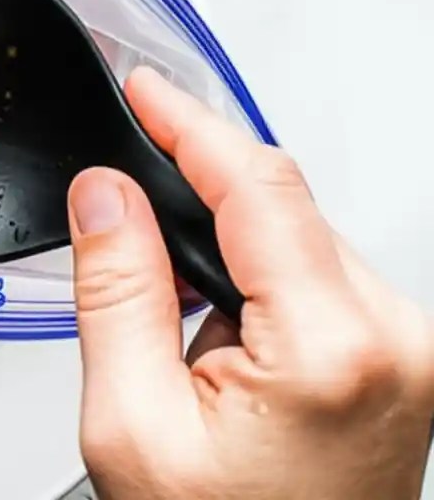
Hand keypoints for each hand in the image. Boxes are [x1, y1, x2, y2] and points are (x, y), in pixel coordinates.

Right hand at [68, 67, 433, 498]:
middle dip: (200, 188)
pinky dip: (261, 279)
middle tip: (126, 210)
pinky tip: (221, 335)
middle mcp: (395, 338)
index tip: (145, 88)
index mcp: (330, 346)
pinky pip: (322, 277)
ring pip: (301, 237)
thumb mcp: (131, 420)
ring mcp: (410, 350)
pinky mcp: (403, 359)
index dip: (190, 122)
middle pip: (284, 204)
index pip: (257, 186)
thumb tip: (106, 193)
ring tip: (178, 326)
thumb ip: (117, 290)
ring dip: (229, 245)